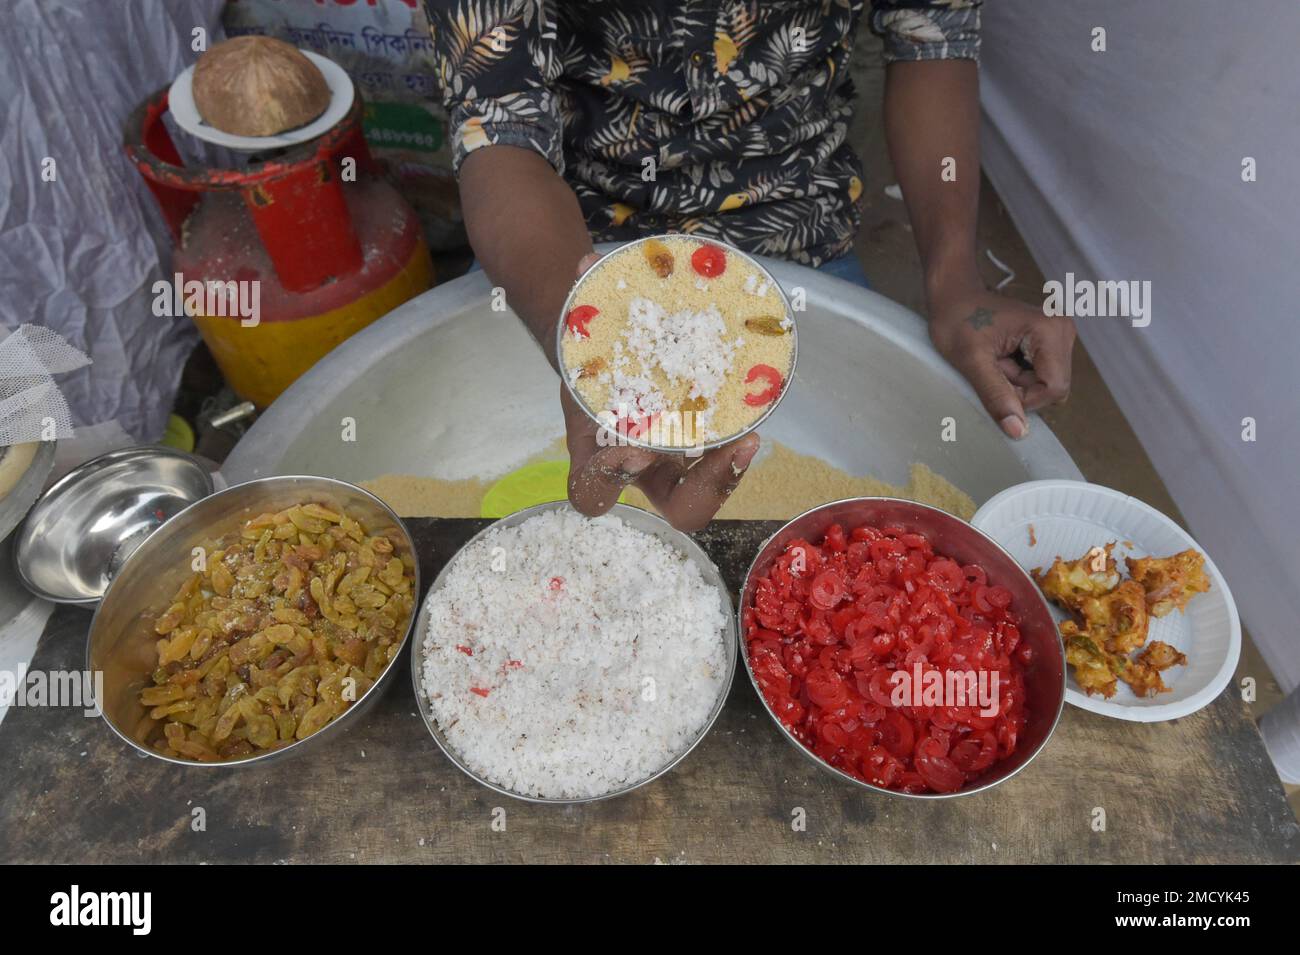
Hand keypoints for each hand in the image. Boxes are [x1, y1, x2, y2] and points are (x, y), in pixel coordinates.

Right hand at [562, 254, 759, 531]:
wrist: (607, 353)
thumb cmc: (591, 352)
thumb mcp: (577, 336)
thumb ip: (579, 304)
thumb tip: (586, 263)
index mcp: (596, 450)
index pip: (591, 491)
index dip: (609, 480)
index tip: (633, 450)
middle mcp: (644, 468)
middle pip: (677, 509)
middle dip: (701, 488)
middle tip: (716, 450)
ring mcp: (680, 464)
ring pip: (708, 495)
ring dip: (728, 473)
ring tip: (747, 438)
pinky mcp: (707, 445)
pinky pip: (728, 459)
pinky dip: (741, 444)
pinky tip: (756, 402)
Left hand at [927, 284, 1075, 438]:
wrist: (953, 297)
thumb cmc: (957, 320)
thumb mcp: (971, 361)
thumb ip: (996, 395)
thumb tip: (1018, 431)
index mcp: (1050, 330)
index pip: (1054, 388)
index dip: (1025, 398)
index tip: (996, 380)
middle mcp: (1062, 330)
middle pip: (1053, 387)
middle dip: (1020, 389)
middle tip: (993, 367)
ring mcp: (1058, 335)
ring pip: (1046, 384)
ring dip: (1018, 383)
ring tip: (995, 360)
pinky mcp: (1049, 341)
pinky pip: (1040, 376)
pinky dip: (1018, 376)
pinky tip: (1001, 358)